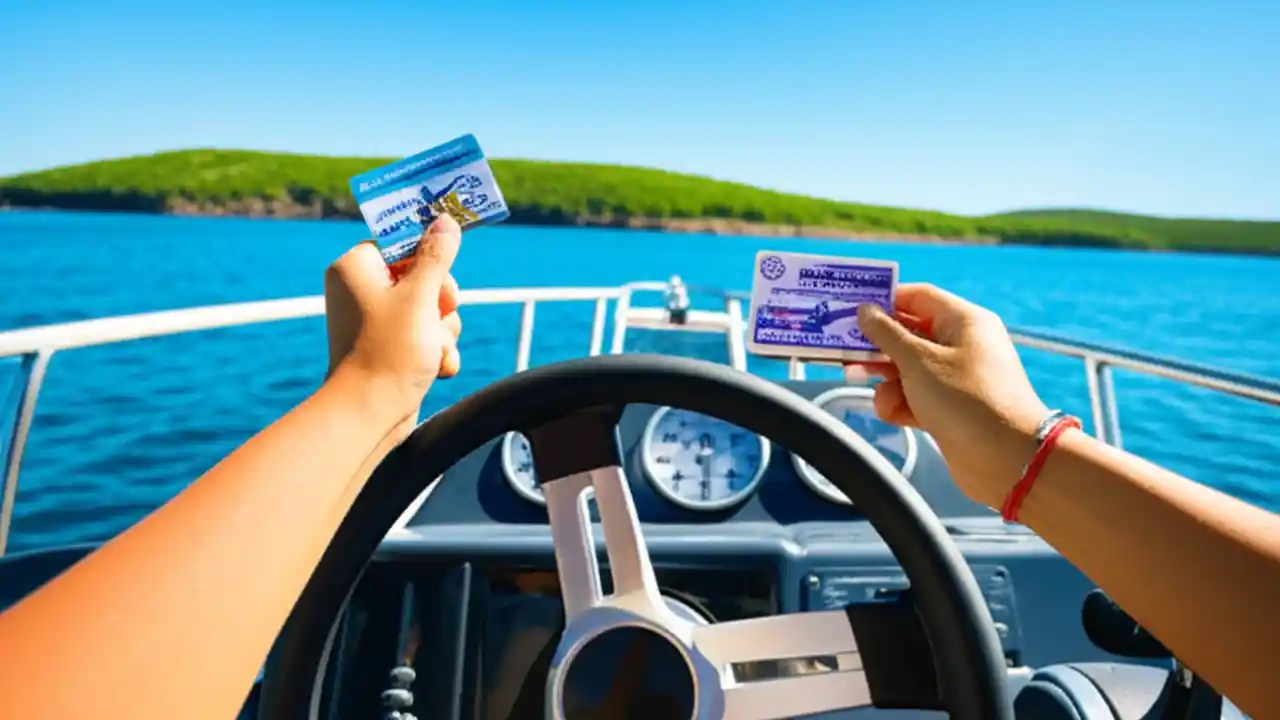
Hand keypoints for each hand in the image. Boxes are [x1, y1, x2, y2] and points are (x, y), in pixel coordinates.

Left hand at [323, 216, 462, 424]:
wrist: (370, 414)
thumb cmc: (389, 352)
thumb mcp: (421, 296)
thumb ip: (436, 256)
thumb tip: (445, 220)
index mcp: (356, 268)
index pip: (400, 241)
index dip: (428, 254)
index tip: (447, 265)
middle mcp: (362, 290)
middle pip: (423, 275)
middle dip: (441, 302)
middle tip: (442, 313)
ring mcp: (377, 321)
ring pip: (431, 309)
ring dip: (443, 331)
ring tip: (433, 351)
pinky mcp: (391, 346)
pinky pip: (426, 335)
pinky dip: (436, 350)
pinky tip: (436, 368)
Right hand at [853, 284, 1049, 506]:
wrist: (1007, 459)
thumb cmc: (966, 400)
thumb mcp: (919, 361)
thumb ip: (886, 334)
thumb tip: (865, 311)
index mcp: (963, 322)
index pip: (917, 298)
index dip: (884, 301)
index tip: (851, 309)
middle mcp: (961, 345)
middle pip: (908, 334)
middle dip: (878, 346)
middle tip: (846, 354)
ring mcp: (956, 379)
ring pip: (908, 369)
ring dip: (887, 381)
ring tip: (875, 392)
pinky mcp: (950, 408)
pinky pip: (916, 396)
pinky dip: (902, 403)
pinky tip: (896, 414)